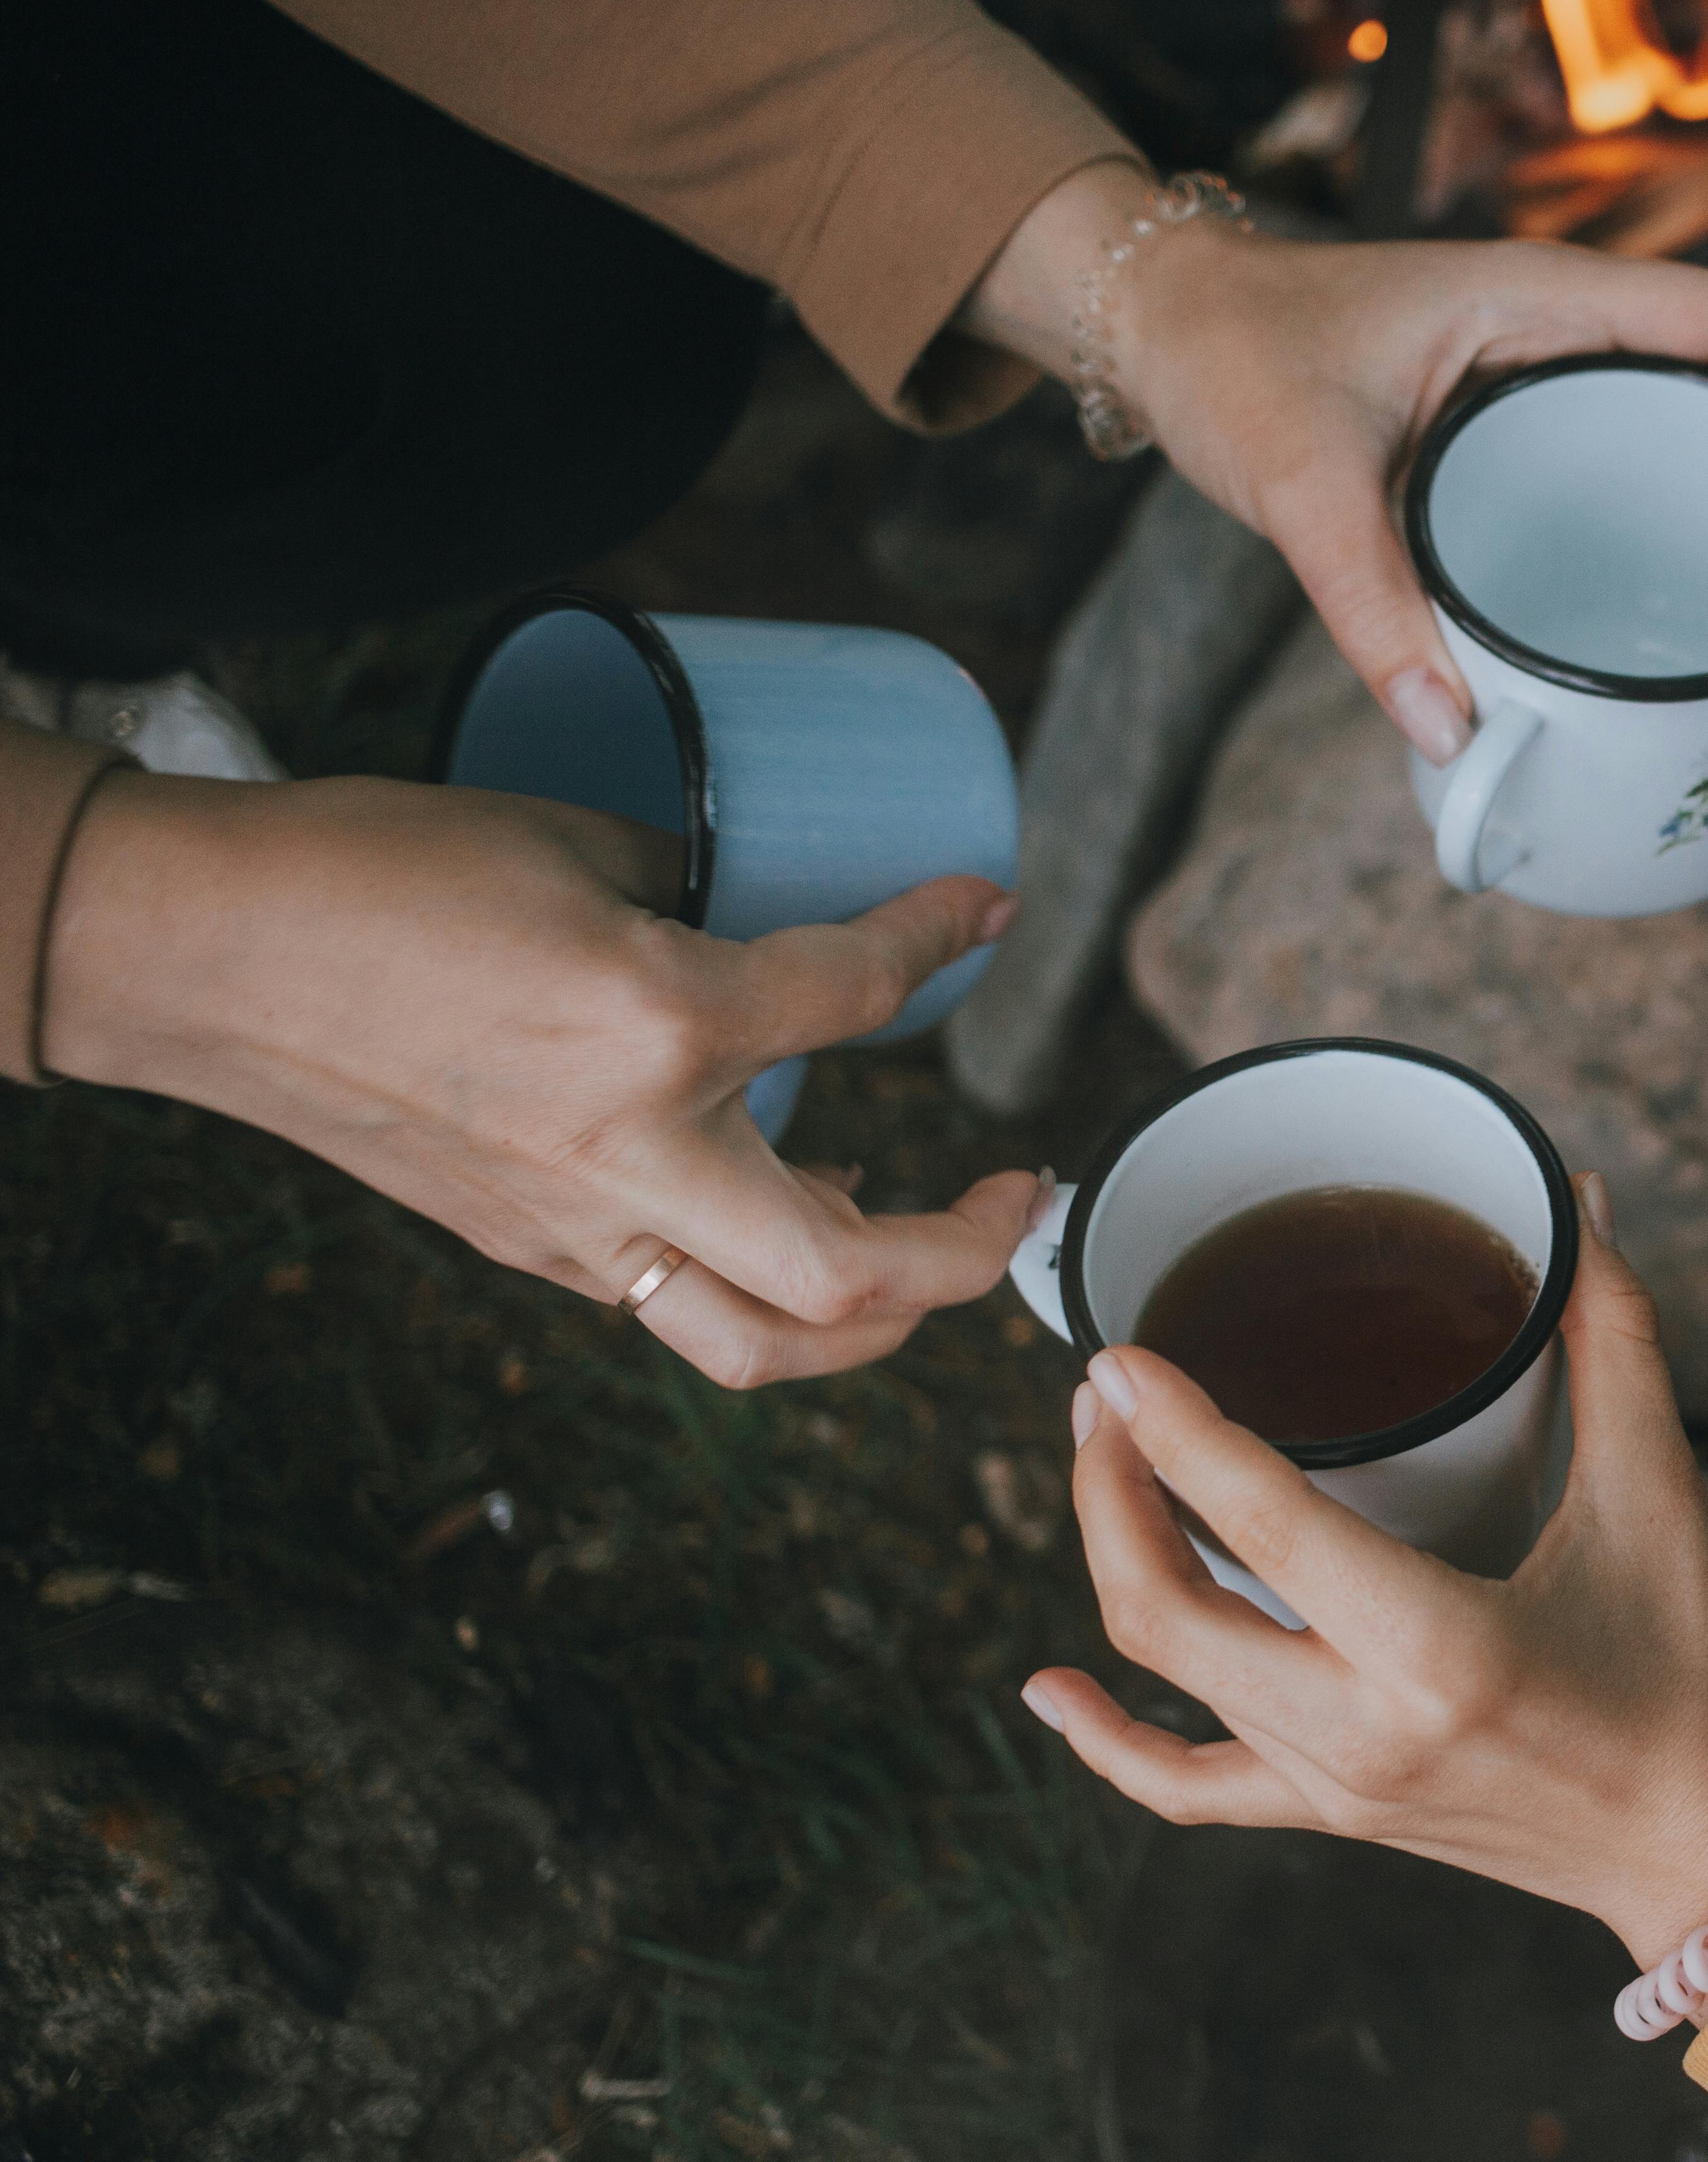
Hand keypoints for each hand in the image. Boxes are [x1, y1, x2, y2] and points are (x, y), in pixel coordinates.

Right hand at [40, 771, 1042, 1386]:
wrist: (203, 954)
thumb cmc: (373, 870)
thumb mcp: (572, 846)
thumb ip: (698, 894)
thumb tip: (776, 905)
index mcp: (656, 1025)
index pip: (857, 992)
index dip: (938, 939)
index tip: (983, 910)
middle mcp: (629, 1156)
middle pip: (849, 1280)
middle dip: (968, 1259)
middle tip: (1022, 1194)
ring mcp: (574, 1226)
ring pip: (763, 1344)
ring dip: (873, 1318)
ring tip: (930, 1237)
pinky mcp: (527, 1249)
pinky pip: (680, 1305)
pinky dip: (763, 1284)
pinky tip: (796, 1209)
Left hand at [959, 163, 1707, 763]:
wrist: (1158, 330)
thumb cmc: (1229, 360)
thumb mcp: (1297, 479)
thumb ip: (1368, 604)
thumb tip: (1449, 735)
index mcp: (1540, 297)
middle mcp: (1559, 330)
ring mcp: (1539, 380)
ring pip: (1679, 438)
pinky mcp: (1509, 430)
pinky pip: (1618, 474)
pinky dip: (1658, 539)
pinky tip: (1661, 622)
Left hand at [1022, 1174, 1707, 1965]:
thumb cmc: (1698, 1674)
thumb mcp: (1658, 1497)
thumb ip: (1612, 1340)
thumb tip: (1578, 1207)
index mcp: (1442, 1648)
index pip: (1259, 1521)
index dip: (1171, 1427)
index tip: (1118, 1355)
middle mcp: (1366, 1729)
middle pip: (1163, 1608)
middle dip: (1109, 1488)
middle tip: (1105, 1392)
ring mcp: (1338, 1784)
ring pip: (1166, 1677)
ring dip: (1113, 1562)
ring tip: (1105, 1461)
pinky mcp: (1336, 1814)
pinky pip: (1185, 1789)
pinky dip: (1106, 1741)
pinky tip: (1047, 1688)